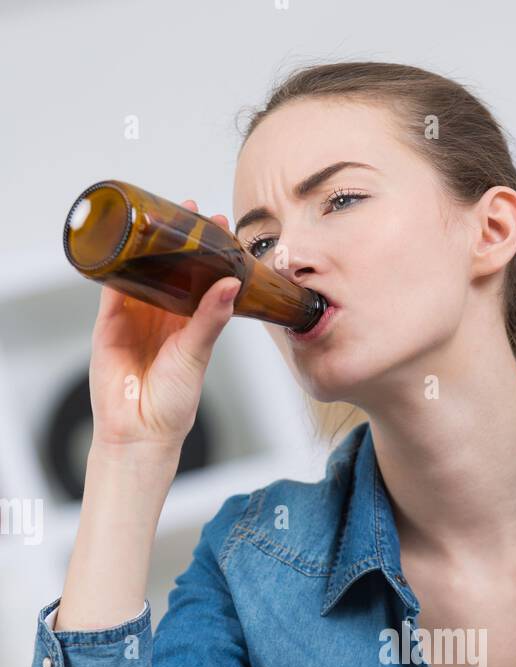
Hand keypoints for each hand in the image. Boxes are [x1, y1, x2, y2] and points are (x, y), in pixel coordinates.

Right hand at [88, 200, 240, 453]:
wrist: (140, 430)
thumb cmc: (174, 403)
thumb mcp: (197, 354)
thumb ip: (210, 319)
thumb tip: (230, 284)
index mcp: (189, 324)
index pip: (200, 279)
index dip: (208, 252)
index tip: (221, 225)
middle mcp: (162, 317)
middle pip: (169, 268)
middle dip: (178, 239)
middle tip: (189, 210)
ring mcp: (134, 317)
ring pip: (141, 272)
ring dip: (148, 245)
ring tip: (158, 216)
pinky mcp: (108, 323)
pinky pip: (111, 286)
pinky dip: (115, 264)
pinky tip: (122, 241)